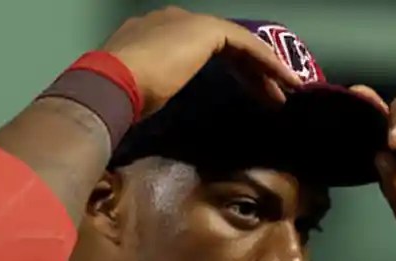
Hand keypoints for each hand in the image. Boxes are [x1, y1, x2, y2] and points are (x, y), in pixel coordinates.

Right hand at [103, 6, 303, 117]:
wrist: (110, 82)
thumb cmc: (118, 98)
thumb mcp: (139, 93)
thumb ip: (151, 90)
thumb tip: (150, 104)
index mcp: (153, 34)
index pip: (199, 49)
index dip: (227, 71)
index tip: (244, 95)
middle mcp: (172, 21)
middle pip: (223, 45)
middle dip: (250, 71)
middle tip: (271, 96)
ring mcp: (188, 23)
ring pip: (238, 44)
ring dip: (264, 68)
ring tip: (285, 92)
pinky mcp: (206, 30)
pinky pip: (246, 44)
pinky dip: (266, 61)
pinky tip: (283, 79)